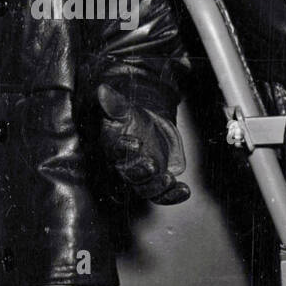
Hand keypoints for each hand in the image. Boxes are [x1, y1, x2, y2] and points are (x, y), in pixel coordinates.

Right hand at [95, 82, 189, 203]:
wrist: (146, 128)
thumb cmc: (131, 120)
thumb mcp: (125, 109)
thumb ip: (114, 103)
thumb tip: (102, 89)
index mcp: (114, 148)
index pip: (115, 150)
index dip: (124, 148)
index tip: (135, 142)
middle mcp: (125, 166)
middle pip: (130, 174)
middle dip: (141, 172)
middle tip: (152, 165)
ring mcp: (141, 176)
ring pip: (145, 188)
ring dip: (158, 187)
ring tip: (169, 180)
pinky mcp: (156, 182)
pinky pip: (161, 195)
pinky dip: (172, 196)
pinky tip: (183, 191)